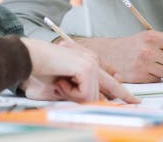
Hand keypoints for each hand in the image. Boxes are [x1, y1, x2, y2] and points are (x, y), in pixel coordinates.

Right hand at [19, 38, 137, 102]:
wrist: (29, 57)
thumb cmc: (40, 70)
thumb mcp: (64, 86)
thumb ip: (81, 92)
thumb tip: (96, 103)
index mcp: (86, 61)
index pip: (109, 79)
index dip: (121, 92)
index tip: (133, 101)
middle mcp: (92, 59)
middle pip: (110, 87)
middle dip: (115, 98)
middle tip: (123, 102)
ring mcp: (90, 63)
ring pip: (93, 96)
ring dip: (73, 96)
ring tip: (60, 84)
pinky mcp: (86, 68)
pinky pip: (85, 95)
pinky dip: (70, 94)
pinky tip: (60, 82)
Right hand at [77, 31, 162, 82]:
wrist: (108, 54)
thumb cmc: (129, 45)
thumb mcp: (148, 36)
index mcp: (150, 37)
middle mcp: (148, 51)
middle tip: (158, 55)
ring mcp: (144, 65)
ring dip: (162, 68)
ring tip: (150, 62)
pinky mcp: (140, 78)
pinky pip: (158, 79)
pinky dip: (154, 76)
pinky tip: (144, 69)